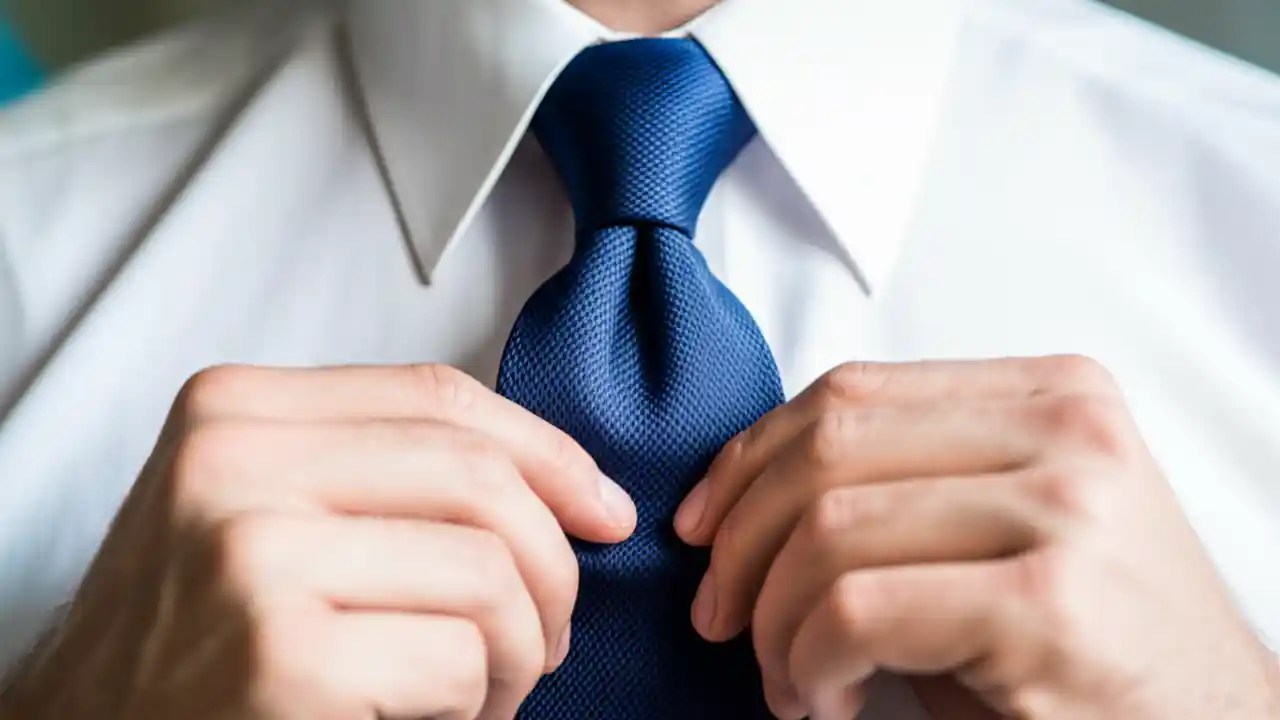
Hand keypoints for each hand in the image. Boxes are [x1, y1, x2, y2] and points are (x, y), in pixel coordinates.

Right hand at [0, 365, 635, 719]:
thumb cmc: (193, 637)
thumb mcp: (259, 511)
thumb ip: (378, 472)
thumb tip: (561, 487)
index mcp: (234, 410)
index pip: (439, 396)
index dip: (547, 451)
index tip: (600, 507)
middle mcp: (235, 464)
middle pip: (479, 479)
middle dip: (552, 562)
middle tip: (550, 629)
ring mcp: (253, 556)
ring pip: (489, 572)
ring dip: (525, 647)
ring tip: (498, 686)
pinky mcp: (284, 657)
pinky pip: (461, 659)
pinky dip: (485, 701)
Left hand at [673, 357, 1279, 718]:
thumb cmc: (1092, 646)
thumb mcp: (1001, 533)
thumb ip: (904, 485)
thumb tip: (738, 499)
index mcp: (1053, 393)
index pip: (848, 394)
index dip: (748, 459)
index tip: (702, 527)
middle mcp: (1066, 430)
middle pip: (827, 450)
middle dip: (740, 542)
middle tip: (720, 618)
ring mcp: (1065, 509)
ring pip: (828, 530)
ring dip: (773, 620)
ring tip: (785, 679)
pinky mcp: (1048, 603)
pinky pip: (856, 608)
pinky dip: (807, 661)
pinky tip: (822, 701)